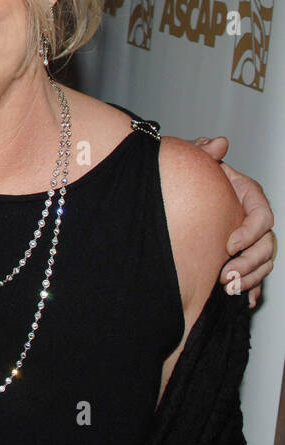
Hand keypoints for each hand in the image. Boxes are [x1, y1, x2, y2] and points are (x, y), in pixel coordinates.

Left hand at [192, 136, 274, 306]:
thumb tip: (218, 143)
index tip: (228, 245)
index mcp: (248, 194)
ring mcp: (250, 238)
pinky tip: (242, 301)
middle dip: (249, 263)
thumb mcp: (193, 160)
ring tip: (228, 288)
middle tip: (225, 275)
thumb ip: (204, 152)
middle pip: (267, 244)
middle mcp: (253, 218)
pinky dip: (251, 289)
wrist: (177, 191)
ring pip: (264, 262)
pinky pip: (255, 276)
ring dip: (250, 278)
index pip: (262, 215)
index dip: (249, 232)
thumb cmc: (189, 175)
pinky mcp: (241, 255)